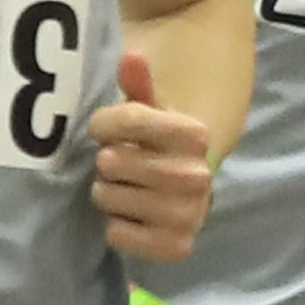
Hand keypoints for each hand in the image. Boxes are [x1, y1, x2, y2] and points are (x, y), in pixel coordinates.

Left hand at [88, 45, 216, 259]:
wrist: (180, 192)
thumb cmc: (155, 146)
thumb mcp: (148, 111)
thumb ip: (139, 86)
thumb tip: (131, 56)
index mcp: (197, 136)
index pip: (130, 119)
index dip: (108, 123)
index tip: (106, 129)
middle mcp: (199, 176)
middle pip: (115, 161)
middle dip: (105, 161)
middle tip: (113, 165)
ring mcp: (189, 215)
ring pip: (111, 198)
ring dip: (105, 193)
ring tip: (118, 189)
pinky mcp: (176, 247)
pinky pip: (119, 235)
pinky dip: (114, 227)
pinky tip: (128, 217)